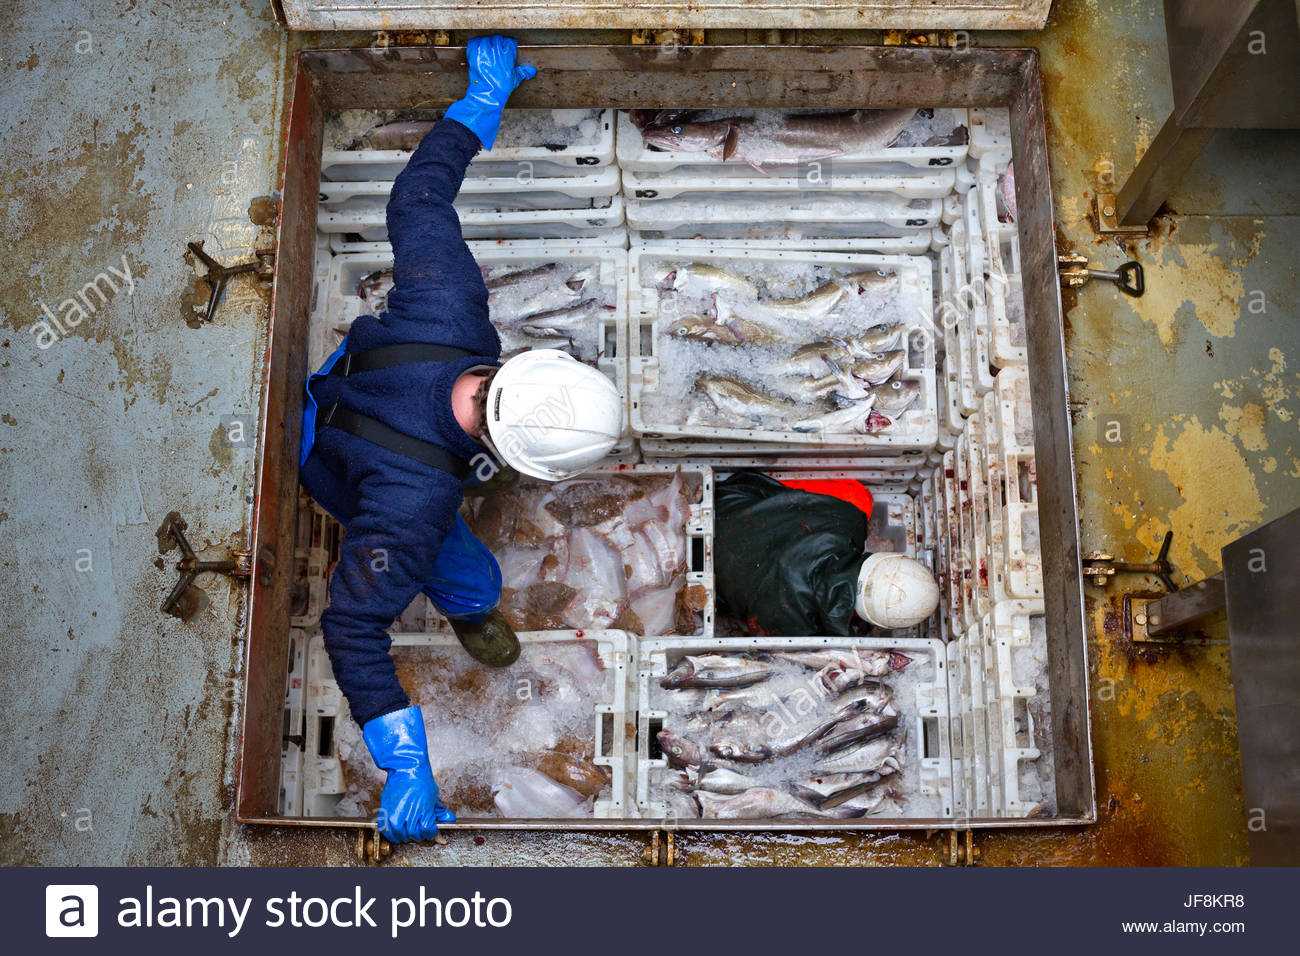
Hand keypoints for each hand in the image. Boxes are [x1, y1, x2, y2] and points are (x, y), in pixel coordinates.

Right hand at [362, 705, 456, 842]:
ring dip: (405, 833)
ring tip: (408, 825)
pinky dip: (392, 832)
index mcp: (424, 814)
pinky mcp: (385, 814)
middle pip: (414, 836)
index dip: (431, 831)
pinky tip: (397, 827)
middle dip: (419, 832)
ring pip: (401, 836)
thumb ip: (440, 812)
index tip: (430, 827)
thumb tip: (449, 820)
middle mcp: (409, 818)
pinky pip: (387, 831)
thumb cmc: (421, 780)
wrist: (406, 768)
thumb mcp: (435, 797)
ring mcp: (396, 817)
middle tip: (418, 824)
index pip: (428, 833)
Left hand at [445, 35, 536, 148]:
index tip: (505, 48)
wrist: (488, 95)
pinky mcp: (475, 55)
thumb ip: (523, 72)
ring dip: (486, 42)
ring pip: (485, 39)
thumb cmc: (502, 88)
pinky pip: (474, 43)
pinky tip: (478, 50)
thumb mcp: (515, 79)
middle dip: (496, 42)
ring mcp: (485, 52)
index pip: (508, 41)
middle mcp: (496, 50)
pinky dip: (475, 45)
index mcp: (508, 54)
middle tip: (495, 50)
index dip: (507, 44)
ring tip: (487, 50)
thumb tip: (532, 71)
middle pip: (496, 38)